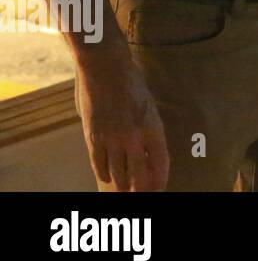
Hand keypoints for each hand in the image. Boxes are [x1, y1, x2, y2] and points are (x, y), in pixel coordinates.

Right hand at [76, 51, 169, 190]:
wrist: (105, 66)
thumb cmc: (130, 81)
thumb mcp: (148, 104)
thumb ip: (147, 128)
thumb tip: (147, 150)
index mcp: (153, 125)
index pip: (160, 161)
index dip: (160, 178)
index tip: (160, 188)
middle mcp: (134, 135)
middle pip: (139, 173)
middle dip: (141, 188)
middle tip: (141, 194)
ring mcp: (112, 138)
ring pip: (118, 173)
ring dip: (122, 185)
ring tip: (124, 191)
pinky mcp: (93, 137)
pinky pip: (99, 164)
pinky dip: (104, 174)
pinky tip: (107, 179)